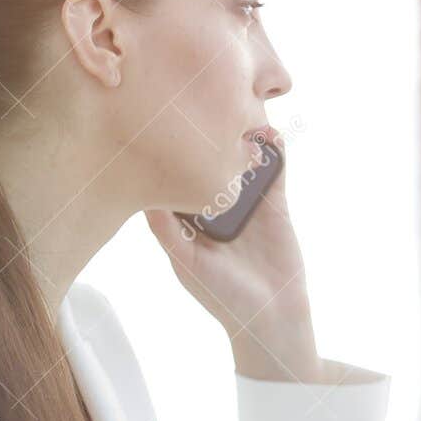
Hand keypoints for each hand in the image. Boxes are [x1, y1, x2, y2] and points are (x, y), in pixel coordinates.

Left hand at [144, 134, 324, 382]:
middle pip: (206, 163)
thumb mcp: (187, 264)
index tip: (156, 121)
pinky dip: (274, 153)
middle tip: (197, 102)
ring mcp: (245, 204)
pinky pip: (274, 174)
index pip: (171, 178)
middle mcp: (214, 207)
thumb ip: (168, 232)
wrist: (272, 318)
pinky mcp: (274, 207)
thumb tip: (146, 197)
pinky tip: (271, 135)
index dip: (165, 152)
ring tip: (237, 110)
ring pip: (241, 163)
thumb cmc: (223, 298)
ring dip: (241, 139)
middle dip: (204, 136)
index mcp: (186, 220)